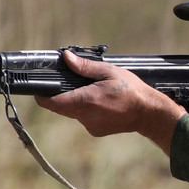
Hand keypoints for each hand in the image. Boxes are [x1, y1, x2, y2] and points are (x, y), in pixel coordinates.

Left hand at [35, 50, 185, 151]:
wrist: (149, 114)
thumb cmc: (131, 91)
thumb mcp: (109, 72)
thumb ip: (84, 66)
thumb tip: (66, 57)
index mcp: (85, 101)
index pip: (52, 103)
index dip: (42, 96)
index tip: (39, 89)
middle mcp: (85, 117)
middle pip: (61, 107)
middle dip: (62, 95)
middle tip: (73, 84)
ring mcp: (90, 126)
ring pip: (73, 112)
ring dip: (77, 102)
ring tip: (95, 93)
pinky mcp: (96, 131)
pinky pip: (84, 118)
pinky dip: (88, 110)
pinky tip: (103, 104)